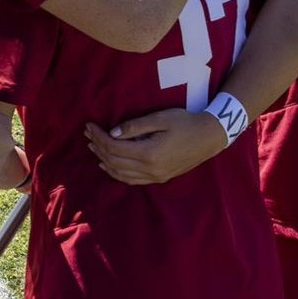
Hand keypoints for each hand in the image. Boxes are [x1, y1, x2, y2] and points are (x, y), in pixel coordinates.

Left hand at [84, 107, 226, 184]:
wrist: (210, 137)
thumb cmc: (185, 123)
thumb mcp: (160, 119)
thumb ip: (134, 126)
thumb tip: (112, 133)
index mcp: (149, 153)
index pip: (114, 147)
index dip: (98, 136)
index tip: (89, 126)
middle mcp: (150, 169)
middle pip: (114, 161)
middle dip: (98, 147)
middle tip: (87, 134)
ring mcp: (156, 176)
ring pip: (121, 173)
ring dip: (104, 161)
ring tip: (93, 148)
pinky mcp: (160, 178)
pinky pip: (132, 180)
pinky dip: (117, 173)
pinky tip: (109, 165)